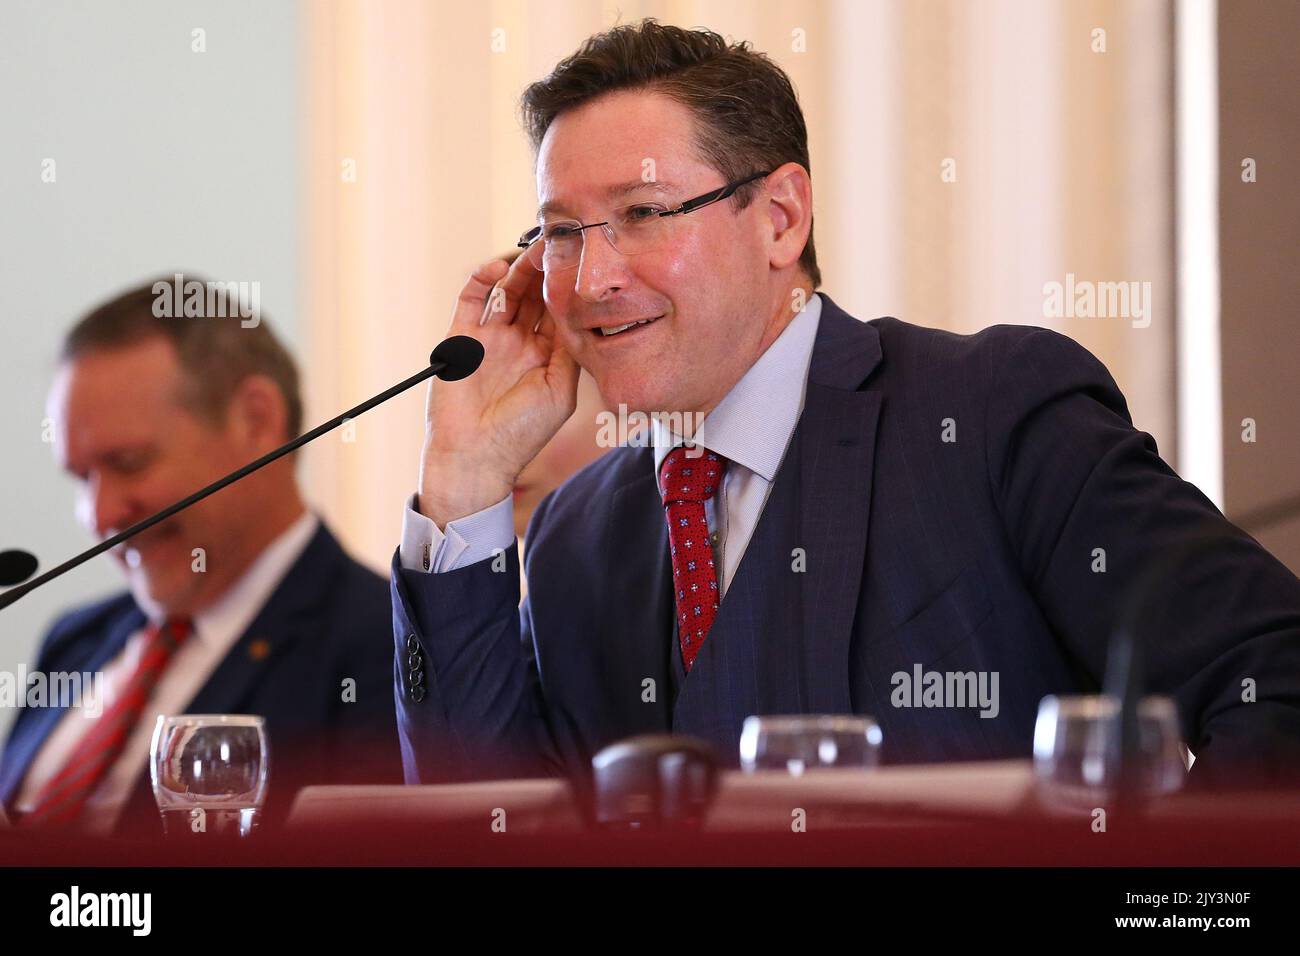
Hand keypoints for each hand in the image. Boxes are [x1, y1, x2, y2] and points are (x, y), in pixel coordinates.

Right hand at [417, 253, 579, 526]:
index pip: (562, 310)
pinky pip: (472, 298)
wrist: (475, 457)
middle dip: (547, 269)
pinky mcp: (462, 336)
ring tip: (534, 249)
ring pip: (507, 290)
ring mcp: (491, 337)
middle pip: (536, 294)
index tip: (582, 260)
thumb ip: (569, 352)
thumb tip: (581, 313)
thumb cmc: (522, 433)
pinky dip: (482, 279)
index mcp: (546, 356)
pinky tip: (498, 269)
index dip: (571, 286)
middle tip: (559, 242)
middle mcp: (520, 342)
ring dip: (520, 268)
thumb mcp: (559, 392)